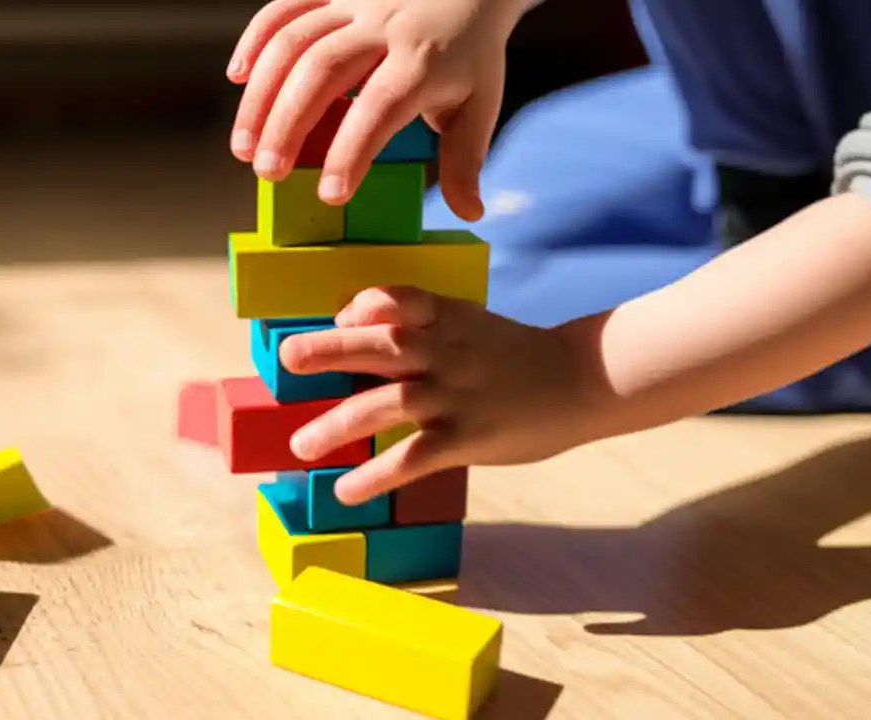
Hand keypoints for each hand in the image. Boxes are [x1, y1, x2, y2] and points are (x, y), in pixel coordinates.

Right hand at [225, 0, 532, 221]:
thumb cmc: (469, 54)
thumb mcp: (479, 105)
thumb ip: (465, 159)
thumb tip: (470, 211)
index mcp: (424, 62)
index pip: (381, 108)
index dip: (353, 151)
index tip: (330, 195)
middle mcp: (385, 27)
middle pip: (323, 71)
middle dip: (289, 125)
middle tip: (266, 174)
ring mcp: (353, 4)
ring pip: (294, 42)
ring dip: (262, 95)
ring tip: (244, 146)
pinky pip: (284, 7)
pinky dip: (255, 39)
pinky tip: (237, 77)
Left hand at [280, 286, 602, 504]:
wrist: (583, 379)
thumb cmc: (515, 354)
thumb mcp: (471, 324)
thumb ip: (424, 328)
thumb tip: (360, 332)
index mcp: (446, 318)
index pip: (400, 298)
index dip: (367, 304)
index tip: (340, 316)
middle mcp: (445, 352)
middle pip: (380, 345)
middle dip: (330, 350)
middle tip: (287, 358)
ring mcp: (455, 395)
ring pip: (386, 405)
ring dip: (336, 424)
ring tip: (300, 445)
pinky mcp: (466, 437)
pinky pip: (412, 458)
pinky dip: (375, 475)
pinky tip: (344, 491)